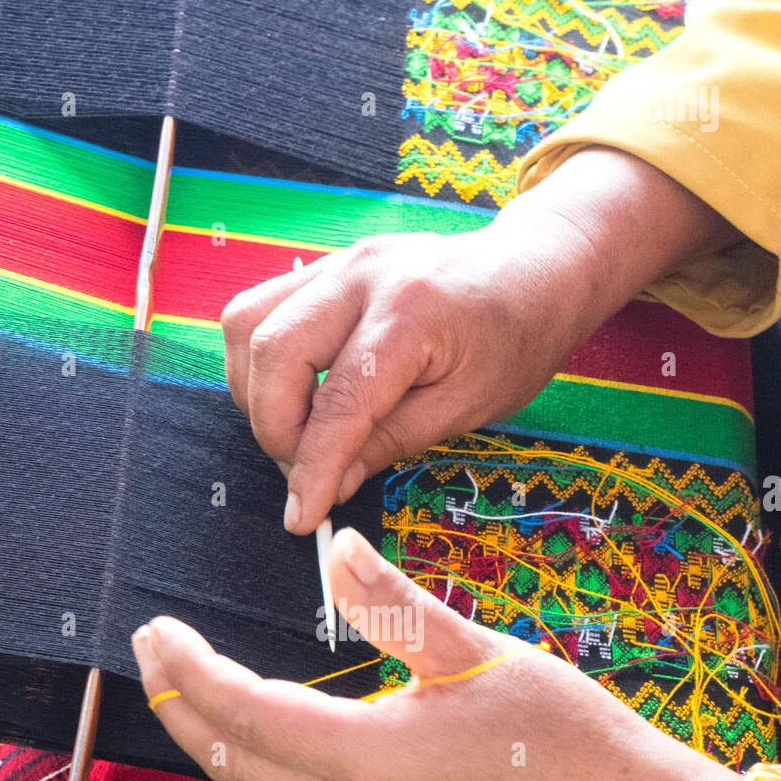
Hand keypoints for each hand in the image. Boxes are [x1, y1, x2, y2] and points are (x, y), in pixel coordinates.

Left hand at [131, 528, 737, 780]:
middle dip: (180, 707)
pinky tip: (263, 714)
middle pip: (233, 763)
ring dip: (215, 733)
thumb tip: (337, 548)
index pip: (246, 713)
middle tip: (150, 649)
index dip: (191, 671)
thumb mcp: (479, 652)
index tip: (154, 628)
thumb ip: (395, 605)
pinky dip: (258, 751)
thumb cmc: (566, 735)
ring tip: (188, 679)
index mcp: (369, 759)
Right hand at [221, 148, 739, 534]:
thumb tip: (328, 485)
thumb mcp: (465, 407)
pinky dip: (261, 364)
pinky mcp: (326, 267)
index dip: (312, 468)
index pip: (338, 401)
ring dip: (256, 394)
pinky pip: (260, 311)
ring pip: (247, 324)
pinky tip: (293, 398)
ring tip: (297, 436)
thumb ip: (390, 442)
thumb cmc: (513, 341)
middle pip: (272, 351)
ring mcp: (338, 263)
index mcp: (412, 314)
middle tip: (304, 473)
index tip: (300, 517)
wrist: (533, 270)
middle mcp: (364, 276)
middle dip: (275, 429)